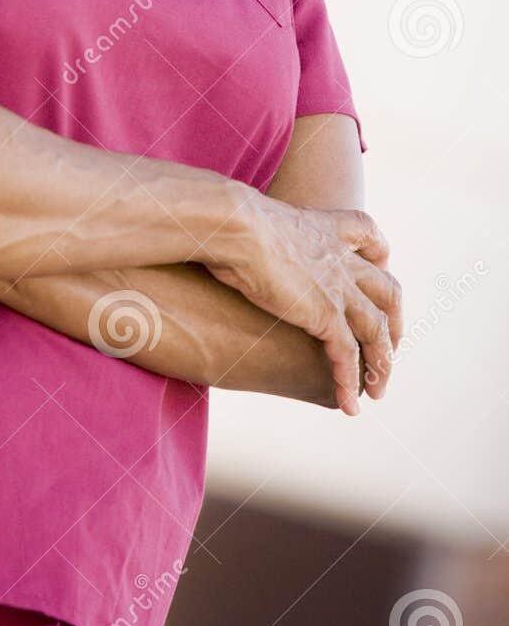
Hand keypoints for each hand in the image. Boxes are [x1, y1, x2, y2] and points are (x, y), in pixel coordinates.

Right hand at [208, 190, 401, 416]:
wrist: (235, 225)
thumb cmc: (231, 220)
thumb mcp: (255, 221)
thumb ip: (261, 233)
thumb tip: (234, 239)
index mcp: (328, 228)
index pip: (372, 238)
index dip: (380, 258)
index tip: (377, 273)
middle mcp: (342, 258)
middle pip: (388, 291)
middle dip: (394, 323)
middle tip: (388, 346)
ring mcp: (339, 287)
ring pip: (377, 331)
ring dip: (381, 364)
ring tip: (377, 391)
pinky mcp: (326, 313)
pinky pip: (348, 355)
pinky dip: (351, 382)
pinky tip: (349, 404)